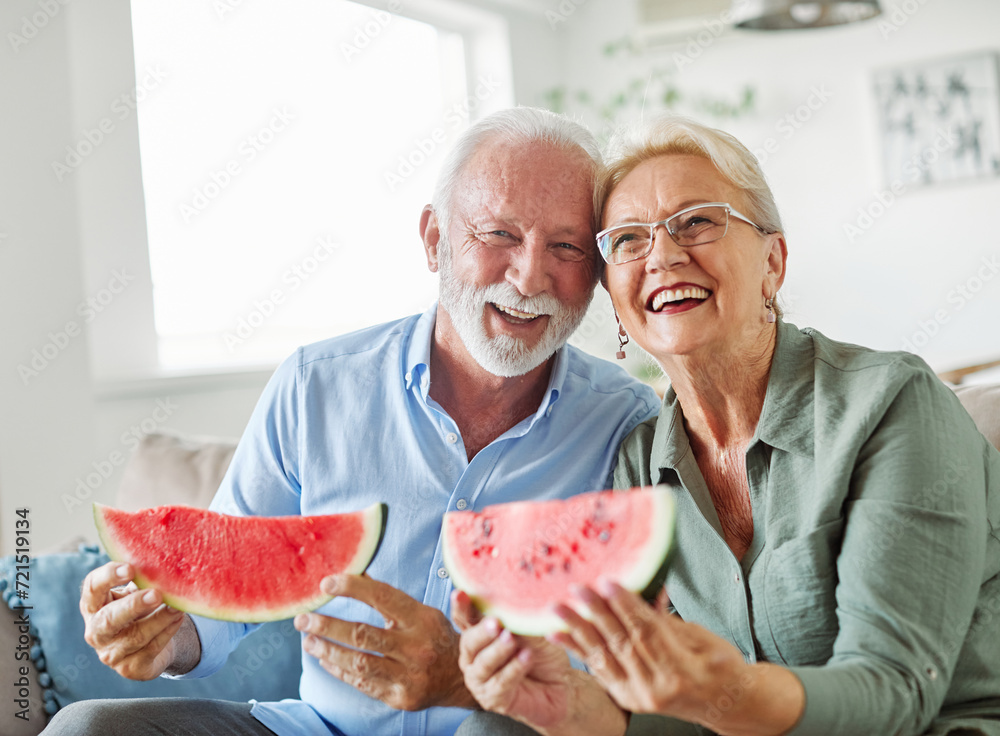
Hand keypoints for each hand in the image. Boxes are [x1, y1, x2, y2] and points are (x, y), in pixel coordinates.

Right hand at [80, 561, 188, 679]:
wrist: (152, 643)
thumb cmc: (141, 609)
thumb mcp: (137, 591)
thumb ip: (142, 577)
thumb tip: (163, 558)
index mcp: (93, 606)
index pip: (92, 588)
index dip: (108, 577)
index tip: (130, 568)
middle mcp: (96, 631)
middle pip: (109, 619)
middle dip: (134, 605)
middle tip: (156, 594)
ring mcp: (111, 654)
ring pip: (135, 636)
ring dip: (160, 619)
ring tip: (178, 606)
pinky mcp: (130, 668)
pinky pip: (151, 649)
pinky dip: (167, 632)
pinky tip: (178, 618)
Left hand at [294, 574, 473, 710]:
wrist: (462, 681)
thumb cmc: (438, 639)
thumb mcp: (426, 612)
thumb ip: (395, 597)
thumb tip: (360, 574)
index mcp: (421, 619)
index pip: (382, 597)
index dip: (352, 588)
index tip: (326, 584)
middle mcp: (415, 646)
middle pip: (363, 634)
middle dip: (328, 625)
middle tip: (303, 619)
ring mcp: (408, 674)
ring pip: (359, 661)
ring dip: (328, 650)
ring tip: (308, 640)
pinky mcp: (400, 696)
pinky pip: (362, 683)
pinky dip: (340, 670)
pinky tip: (324, 660)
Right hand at [454, 591, 626, 735]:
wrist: (562, 684)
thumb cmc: (543, 653)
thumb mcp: (531, 629)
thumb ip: (515, 615)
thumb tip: (510, 592)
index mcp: (479, 634)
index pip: (464, 618)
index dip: (460, 606)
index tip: (459, 593)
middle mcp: (474, 657)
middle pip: (469, 642)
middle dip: (482, 632)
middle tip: (495, 622)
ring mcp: (481, 679)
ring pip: (482, 664)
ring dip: (498, 650)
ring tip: (512, 640)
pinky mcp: (493, 699)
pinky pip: (500, 683)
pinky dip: (513, 669)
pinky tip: (526, 658)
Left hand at [550, 582, 801, 735]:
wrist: (726, 705)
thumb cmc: (721, 665)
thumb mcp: (703, 637)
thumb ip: (667, 619)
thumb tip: (642, 591)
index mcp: (681, 671)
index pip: (647, 631)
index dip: (625, 605)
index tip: (607, 581)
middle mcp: (656, 688)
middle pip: (621, 643)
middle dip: (596, 612)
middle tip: (577, 587)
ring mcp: (639, 696)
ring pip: (604, 657)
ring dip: (578, 630)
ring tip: (557, 608)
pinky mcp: (627, 699)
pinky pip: (599, 671)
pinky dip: (578, 650)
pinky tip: (559, 634)